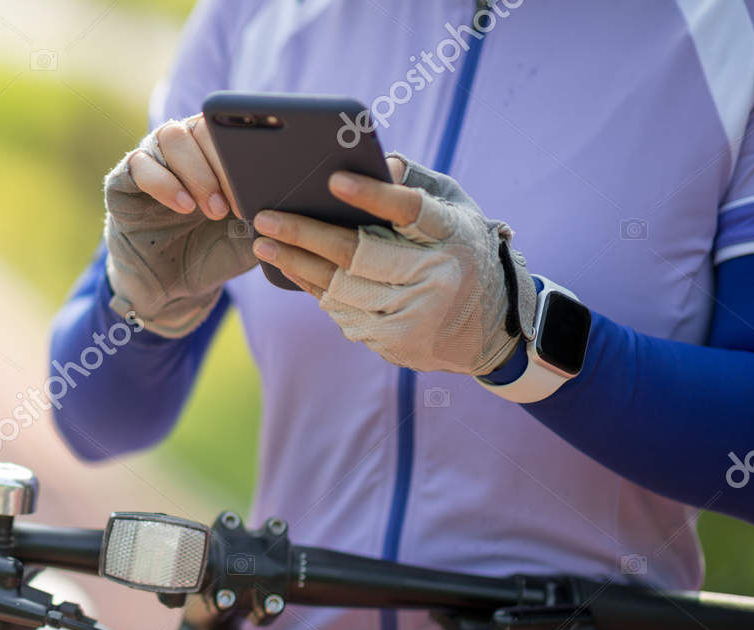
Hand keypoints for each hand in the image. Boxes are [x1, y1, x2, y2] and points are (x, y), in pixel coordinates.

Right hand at [103, 115, 259, 336]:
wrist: (171, 289)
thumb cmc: (212, 253)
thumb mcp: (249, 233)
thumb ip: (267, 208)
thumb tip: (293, 190)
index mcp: (214, 150)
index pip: (230, 126)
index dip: (246, 148)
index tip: (261, 183)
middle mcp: (182, 147)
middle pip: (200, 126)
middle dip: (222, 162)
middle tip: (235, 203)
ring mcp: (151, 161)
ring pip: (171, 137)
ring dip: (196, 171)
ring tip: (212, 209)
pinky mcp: (122, 182)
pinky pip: (138, 165)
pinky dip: (163, 182)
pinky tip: (183, 206)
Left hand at [248, 154, 535, 376]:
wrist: (489, 328)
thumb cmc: (463, 253)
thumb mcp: (456, 212)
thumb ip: (417, 185)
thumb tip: (378, 163)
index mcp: (452, 235)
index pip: (409, 211)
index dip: (371, 196)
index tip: (333, 180)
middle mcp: (434, 277)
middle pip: (358, 254)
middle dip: (305, 235)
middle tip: (266, 218)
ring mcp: (411, 316)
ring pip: (339, 288)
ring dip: (295, 264)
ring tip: (264, 244)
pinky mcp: (392, 342)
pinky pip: (341, 312)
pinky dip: (313, 288)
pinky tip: (290, 268)